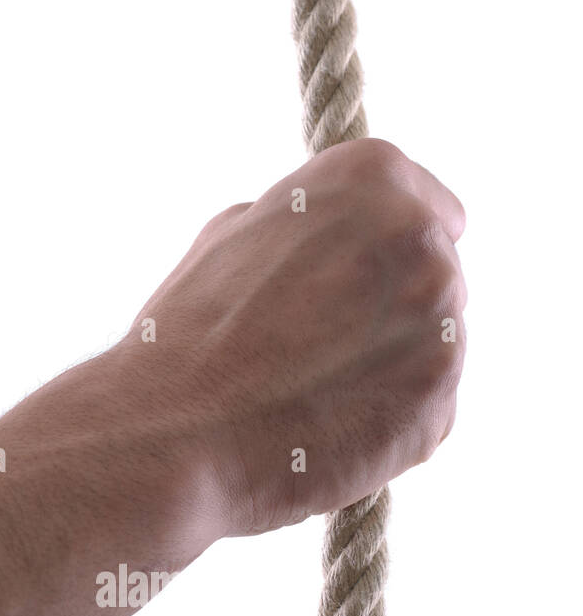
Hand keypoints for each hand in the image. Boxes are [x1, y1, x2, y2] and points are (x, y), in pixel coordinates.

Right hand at [113, 137, 465, 535]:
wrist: (175, 437)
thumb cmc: (186, 335)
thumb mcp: (231, 234)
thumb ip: (302, 224)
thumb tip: (329, 237)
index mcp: (373, 179)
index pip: (430, 206)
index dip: (393, 248)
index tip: (369, 276)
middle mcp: (423, 243)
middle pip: (436, 277)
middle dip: (392, 309)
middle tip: (319, 348)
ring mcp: (441, 329)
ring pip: (434, 348)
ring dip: (392, 368)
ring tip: (314, 393)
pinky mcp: (438, 406)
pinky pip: (428, 411)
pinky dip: (391, 424)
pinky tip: (329, 430)